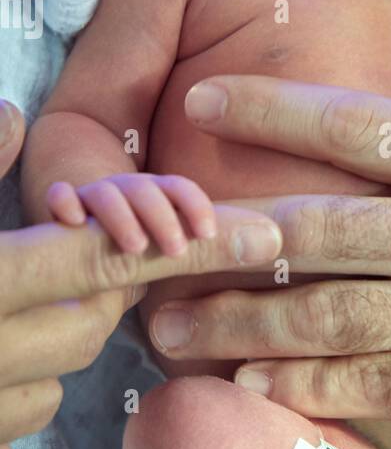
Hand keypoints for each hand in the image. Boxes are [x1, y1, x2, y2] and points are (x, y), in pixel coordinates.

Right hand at [0, 99, 282, 448]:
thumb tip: (11, 114)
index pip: (98, 259)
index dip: (184, 241)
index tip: (261, 234)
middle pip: (88, 326)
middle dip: (90, 291)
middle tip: (63, 260)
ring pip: (53, 391)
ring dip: (42, 354)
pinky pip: (5, 447)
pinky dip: (1, 412)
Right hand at [46, 172, 217, 256]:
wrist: (81, 259)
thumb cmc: (140, 258)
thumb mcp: (175, 253)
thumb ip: (213, 249)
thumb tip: (274, 239)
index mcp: (159, 203)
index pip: (179, 189)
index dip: (194, 205)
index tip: (204, 231)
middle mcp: (128, 197)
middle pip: (145, 189)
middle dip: (163, 215)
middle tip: (175, 248)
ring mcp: (92, 204)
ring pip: (106, 193)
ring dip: (121, 214)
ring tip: (134, 246)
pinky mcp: (59, 216)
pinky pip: (60, 196)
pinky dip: (65, 201)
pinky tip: (72, 219)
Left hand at [149, 26, 390, 448]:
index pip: (358, 125)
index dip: (272, 112)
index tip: (202, 103)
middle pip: (318, 228)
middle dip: (228, 240)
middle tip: (157, 247)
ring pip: (325, 316)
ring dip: (241, 324)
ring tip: (172, 333)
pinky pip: (369, 388)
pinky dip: (307, 389)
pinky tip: (253, 388)